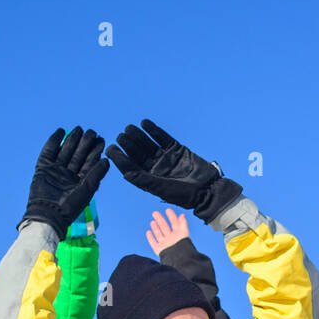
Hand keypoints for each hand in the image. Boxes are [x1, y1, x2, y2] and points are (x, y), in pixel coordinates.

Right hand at [20, 127, 109, 234]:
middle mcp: (69, 174)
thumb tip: (107, 160)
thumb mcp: (88, 189)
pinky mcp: (43, 167)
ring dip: (71, 140)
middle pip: (78, 154)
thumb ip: (97, 174)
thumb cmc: (71, 206)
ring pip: (65, 151)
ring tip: (78, 129)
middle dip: (84, 143)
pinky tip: (60, 131)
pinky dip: (53, 141)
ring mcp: (56, 170)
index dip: (95, 151)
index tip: (101, 140)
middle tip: (91, 132)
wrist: (49, 213)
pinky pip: (49, 151)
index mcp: (81, 180)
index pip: (89, 162)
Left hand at [107, 119, 242, 222]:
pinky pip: (163, 138)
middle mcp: (155, 168)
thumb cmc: (183, 195)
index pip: (130, 166)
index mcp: (148, 179)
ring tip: (129, 128)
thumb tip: (124, 173)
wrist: (208, 189)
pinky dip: (154, 131)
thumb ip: (143, 180)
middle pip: (137, 153)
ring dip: (138, 135)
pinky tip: (145, 124)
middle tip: (121, 136)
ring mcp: (165, 157)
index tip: (111, 148)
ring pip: (148, 144)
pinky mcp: (176, 149)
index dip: (119, 158)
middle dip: (128, 144)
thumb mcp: (160, 188)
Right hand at [145, 208, 190, 254]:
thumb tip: (182, 215)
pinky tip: (148, 232)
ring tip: (152, 221)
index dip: (171, 216)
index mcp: (178, 234)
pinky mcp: (159, 250)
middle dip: (160, 220)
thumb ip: (183, 223)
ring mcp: (165, 244)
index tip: (167, 210)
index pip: (174, 223)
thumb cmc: (183, 246)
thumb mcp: (184, 232)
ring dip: (155, 228)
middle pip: (164, 227)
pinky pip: (153, 243)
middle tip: (155, 213)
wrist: (179, 259)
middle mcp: (171, 239)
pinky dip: (150, 237)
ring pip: (159, 234)